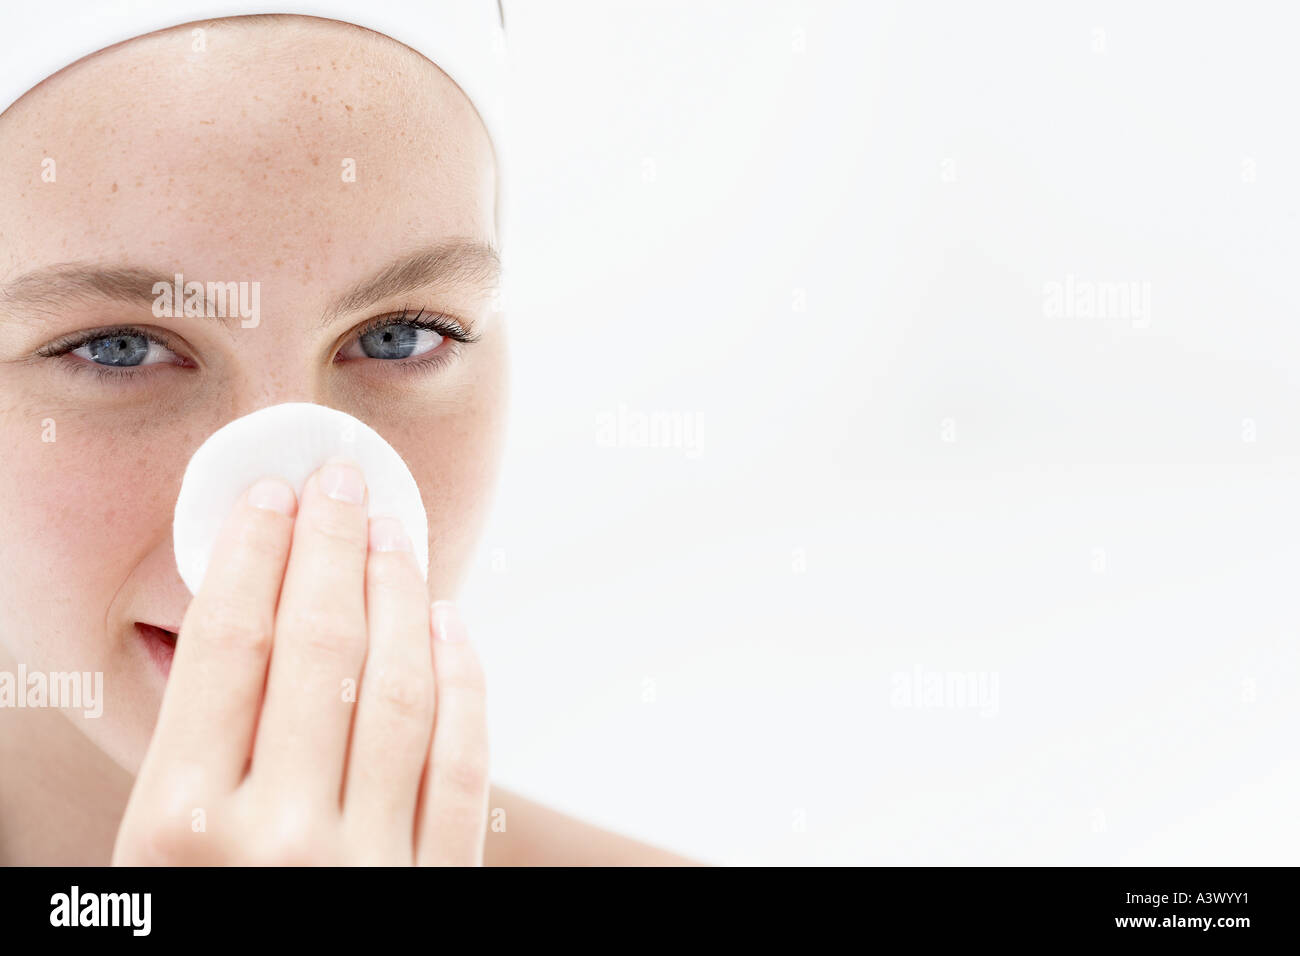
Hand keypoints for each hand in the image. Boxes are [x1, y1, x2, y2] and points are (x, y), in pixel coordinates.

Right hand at [113, 459, 488, 864]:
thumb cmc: (196, 930)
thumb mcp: (149, 862)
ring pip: (401, 689)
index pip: (229, 647)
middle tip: (342, 479)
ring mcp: (367, 864)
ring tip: (396, 534)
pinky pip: (462, 763)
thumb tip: (231, 629)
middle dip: (332, 546)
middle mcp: (276, 838)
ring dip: (402, 596)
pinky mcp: (436, 885)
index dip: (256, 554)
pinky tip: (452, 626)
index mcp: (179, 826)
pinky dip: (464, 683)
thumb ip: (191, 760)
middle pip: (320, 648)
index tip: (272, 494)